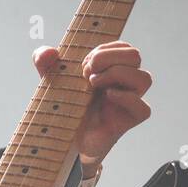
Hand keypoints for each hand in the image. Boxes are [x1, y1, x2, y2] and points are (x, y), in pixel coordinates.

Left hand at [33, 41, 152, 166]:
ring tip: (93, 84)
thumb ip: (43, 61)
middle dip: (107, 57)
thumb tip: (50, 51)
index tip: (83, 63)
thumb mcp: (50, 80)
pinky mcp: (128, 121)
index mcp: (112, 68)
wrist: (64, 139)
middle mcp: (124, 83)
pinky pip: (143, 109)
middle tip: (86, 72)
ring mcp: (129, 102)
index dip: (104, 49)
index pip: (123, 47)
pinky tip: (107, 97)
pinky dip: (126, 98)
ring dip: (116, 74)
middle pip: (135, 56)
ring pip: (144, 78)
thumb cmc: (64, 106)